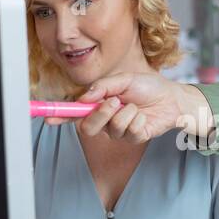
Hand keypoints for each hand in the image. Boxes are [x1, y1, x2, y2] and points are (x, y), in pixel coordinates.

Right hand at [44, 72, 200, 143]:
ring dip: (125, 114)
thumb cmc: (147, 86)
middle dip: (100, 115)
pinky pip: (130, 133)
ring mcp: (119, 131)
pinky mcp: (134, 139)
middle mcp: (105, 120)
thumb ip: (103, 87)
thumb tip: (85, 97)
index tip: (47, 118)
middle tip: (115, 102)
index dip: (60, 116)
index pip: (75, 113)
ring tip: (135, 106)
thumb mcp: (124, 79)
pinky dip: (138, 120)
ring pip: (111, 129)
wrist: (171, 97)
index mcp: (98, 104)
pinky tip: (143, 115)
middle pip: (88, 128)